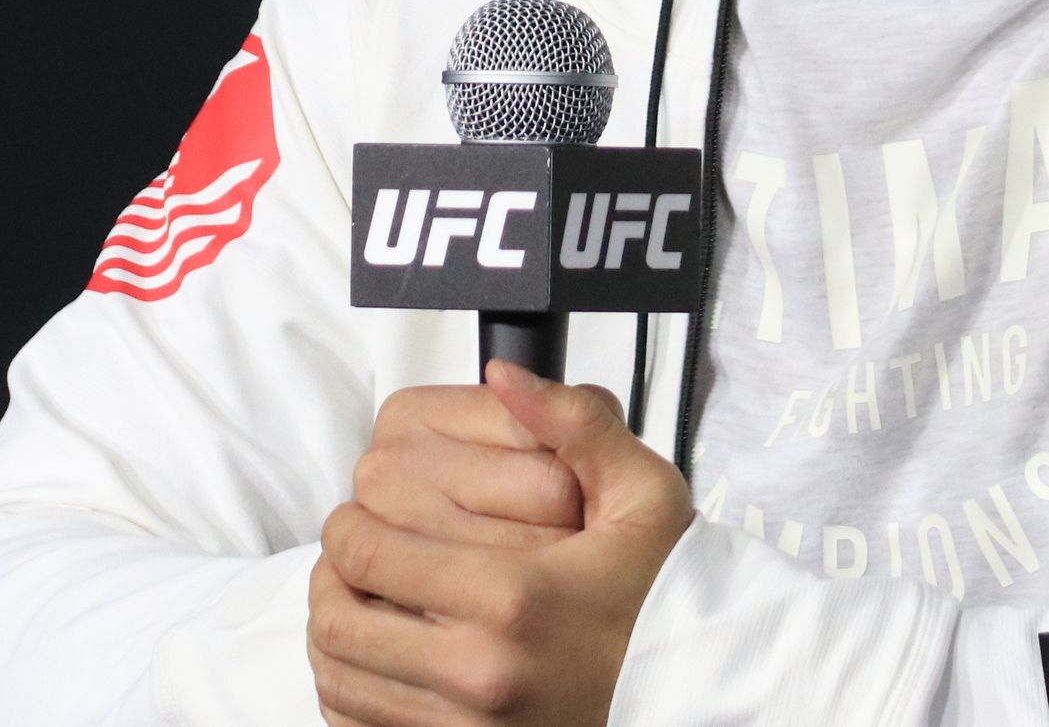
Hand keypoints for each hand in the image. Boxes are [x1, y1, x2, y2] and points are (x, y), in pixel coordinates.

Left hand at [308, 360, 694, 725]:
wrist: (697, 683)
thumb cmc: (667, 589)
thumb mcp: (642, 493)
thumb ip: (575, 421)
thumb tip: (503, 374)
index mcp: (512, 596)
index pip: (366, 553)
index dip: (349, 521)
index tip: (364, 510)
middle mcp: (480, 673)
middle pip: (337, 621)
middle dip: (332, 573)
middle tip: (356, 549)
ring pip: (339, 681)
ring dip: (335, 630)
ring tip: (361, 598)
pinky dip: (353, 692)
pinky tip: (380, 658)